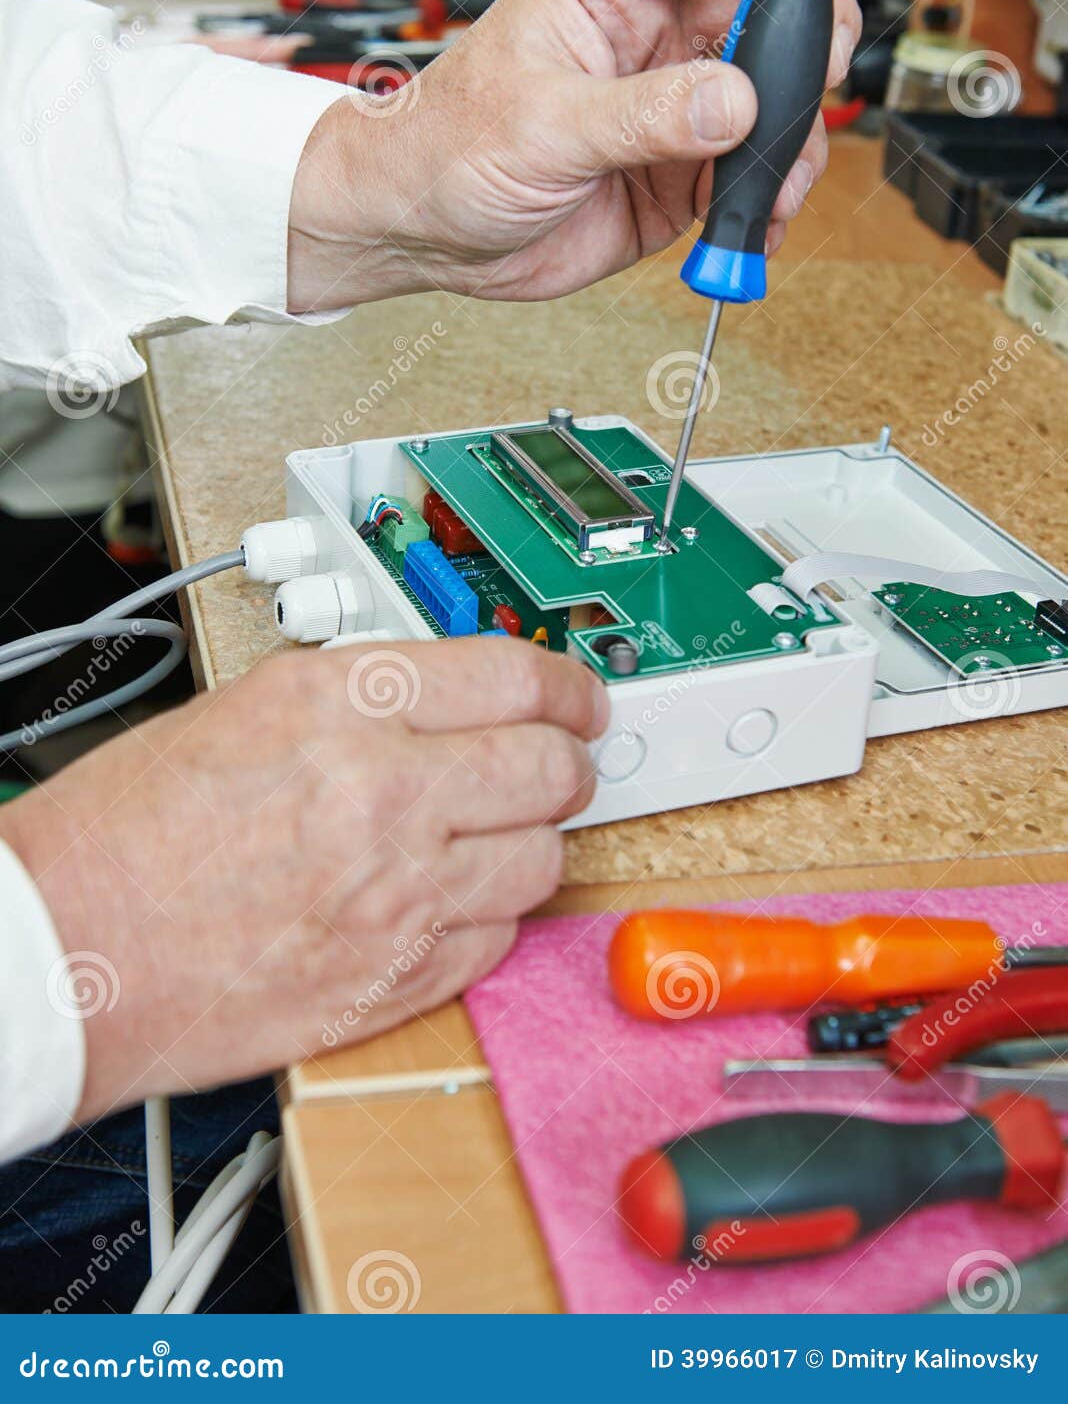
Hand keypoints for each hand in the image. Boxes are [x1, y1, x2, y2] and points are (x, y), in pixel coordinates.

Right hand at [5, 638, 605, 1122]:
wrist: (66, 948)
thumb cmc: (123, 831)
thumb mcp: (246, 707)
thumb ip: (363, 698)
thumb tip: (452, 700)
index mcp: (340, 703)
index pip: (516, 677)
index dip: (568, 688)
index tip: (579, 698)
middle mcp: (382, 792)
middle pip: (551, 768)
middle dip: (566, 764)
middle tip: (557, 765)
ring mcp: (397, 895)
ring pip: (542, 862)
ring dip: (529, 845)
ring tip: (489, 840)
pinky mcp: (394, 982)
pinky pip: (497, 941)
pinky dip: (486, 919)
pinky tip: (441, 904)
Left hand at [288, 0, 859, 311]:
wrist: (422, 235)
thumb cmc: (447, 149)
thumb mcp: (541, 127)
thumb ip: (641, 116)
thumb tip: (735, 103)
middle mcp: (653, 37)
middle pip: (766, 8)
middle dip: (806, 42)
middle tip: (808, 86)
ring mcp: (672, 106)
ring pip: (771, 99)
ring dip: (790, 140)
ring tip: (768, 189)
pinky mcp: (681, 174)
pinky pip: (749, 175)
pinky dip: (768, 200)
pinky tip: (753, 226)